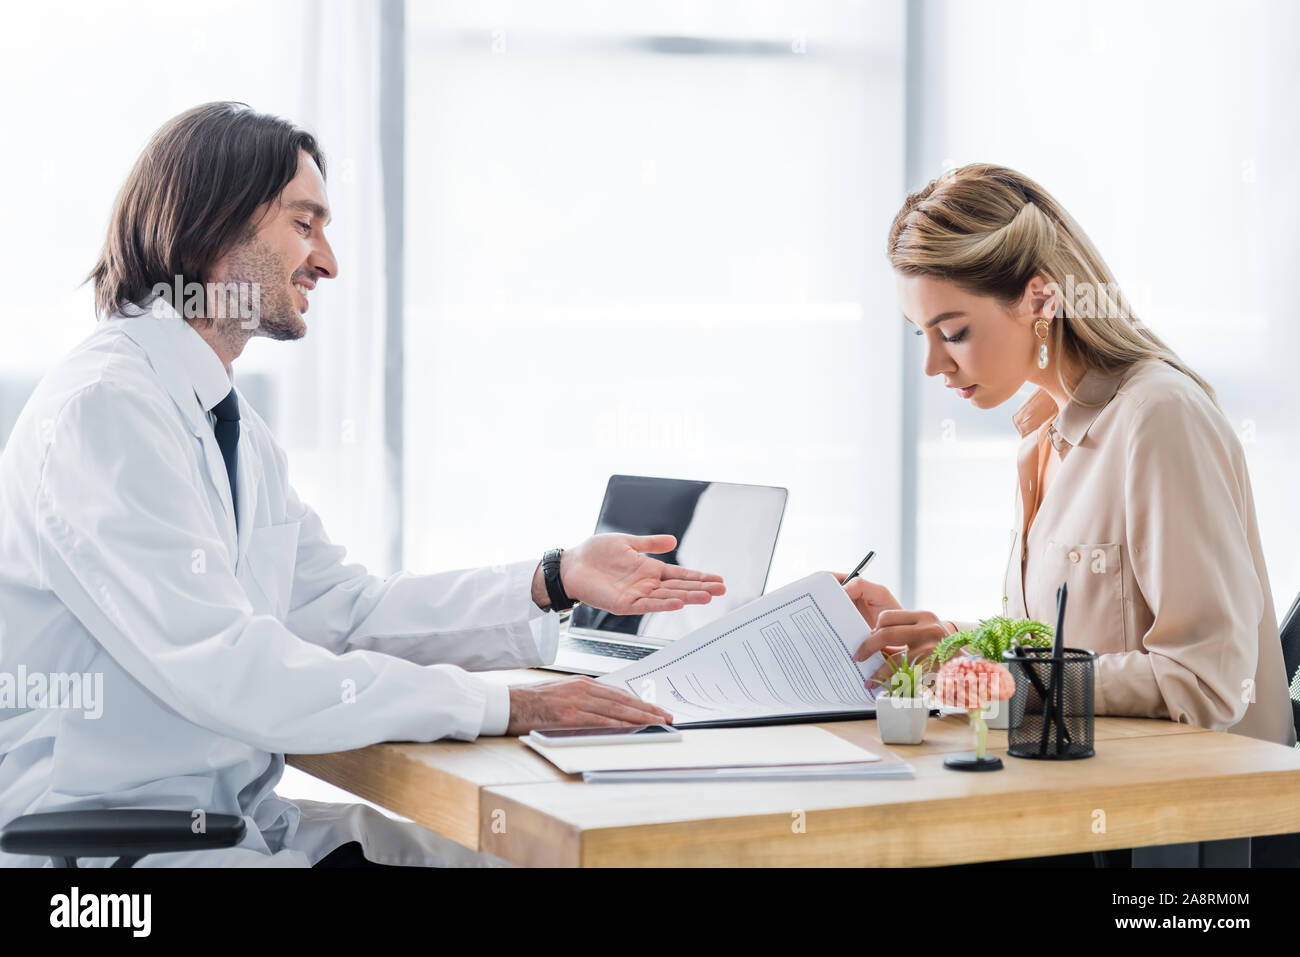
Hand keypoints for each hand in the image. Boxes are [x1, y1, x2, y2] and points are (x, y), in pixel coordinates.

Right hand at [506, 675, 672, 733]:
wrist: (508, 703)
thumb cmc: (531, 701)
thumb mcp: (561, 693)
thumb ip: (582, 698)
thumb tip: (603, 710)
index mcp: (581, 682)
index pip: (617, 692)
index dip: (638, 701)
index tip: (654, 708)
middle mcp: (582, 688)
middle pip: (622, 699)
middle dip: (647, 708)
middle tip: (665, 715)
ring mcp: (577, 702)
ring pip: (616, 709)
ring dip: (639, 716)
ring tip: (657, 722)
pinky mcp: (569, 716)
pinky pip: (600, 720)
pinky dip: (618, 724)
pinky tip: (631, 728)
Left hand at [542, 533, 724, 614]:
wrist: (571, 564)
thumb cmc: (595, 553)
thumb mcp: (627, 543)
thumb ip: (650, 544)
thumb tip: (673, 540)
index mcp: (649, 570)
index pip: (680, 574)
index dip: (699, 577)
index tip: (718, 579)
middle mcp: (646, 584)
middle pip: (679, 587)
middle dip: (701, 588)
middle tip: (722, 590)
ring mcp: (637, 595)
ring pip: (668, 598)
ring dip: (688, 597)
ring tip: (708, 597)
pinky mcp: (624, 604)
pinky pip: (647, 606)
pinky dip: (663, 605)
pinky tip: (678, 603)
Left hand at [833, 573, 947, 684]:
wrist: (971, 666)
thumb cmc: (944, 651)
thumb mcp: (927, 634)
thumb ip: (906, 634)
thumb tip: (876, 643)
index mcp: (924, 616)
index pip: (887, 616)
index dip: (874, 629)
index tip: (867, 639)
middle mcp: (928, 628)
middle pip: (885, 633)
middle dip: (868, 647)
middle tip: (858, 657)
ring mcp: (931, 646)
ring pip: (894, 657)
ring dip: (878, 671)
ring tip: (869, 680)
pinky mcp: (934, 666)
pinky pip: (907, 675)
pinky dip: (894, 682)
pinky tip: (887, 687)